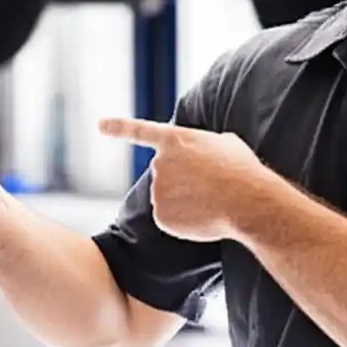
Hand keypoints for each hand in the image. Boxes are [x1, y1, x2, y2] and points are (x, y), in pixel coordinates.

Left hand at [98, 117, 268, 242]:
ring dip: (185, 201)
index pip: (140, 131)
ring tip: (211, 200)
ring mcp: (157, 191)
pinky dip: (185, 221)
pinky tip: (204, 216)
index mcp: (174, 140)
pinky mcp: (161, 216)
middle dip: (182, 181)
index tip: (99, 125)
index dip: (119, 128)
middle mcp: (159, 164)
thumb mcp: (224, 143)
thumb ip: (203, 146)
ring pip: (168, 198)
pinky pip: (171, 219)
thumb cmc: (241, 169)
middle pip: (165, 175)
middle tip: (209, 186)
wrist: (247, 200)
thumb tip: (206, 156)